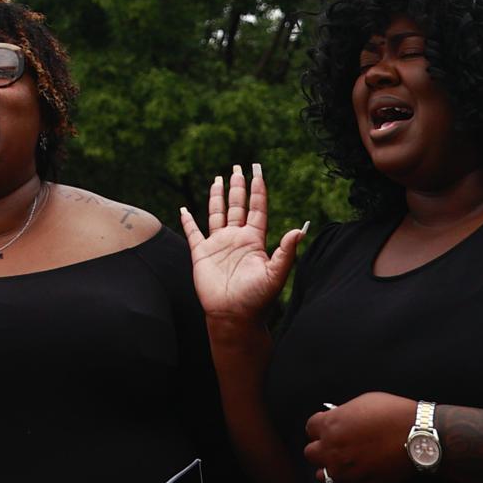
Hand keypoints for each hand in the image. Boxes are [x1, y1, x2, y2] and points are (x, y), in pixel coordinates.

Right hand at [177, 162, 304, 329]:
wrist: (234, 316)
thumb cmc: (257, 299)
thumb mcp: (275, 274)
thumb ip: (286, 252)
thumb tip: (299, 230)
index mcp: (254, 240)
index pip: (257, 208)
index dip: (258, 189)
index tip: (258, 170)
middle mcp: (237, 238)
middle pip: (237, 205)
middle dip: (238, 186)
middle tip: (239, 167)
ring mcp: (218, 244)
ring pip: (217, 213)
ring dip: (217, 197)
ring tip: (219, 178)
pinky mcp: (201, 253)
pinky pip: (193, 233)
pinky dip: (187, 221)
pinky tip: (183, 210)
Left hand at [302, 392, 419, 482]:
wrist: (418, 435)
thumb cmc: (393, 414)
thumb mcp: (361, 402)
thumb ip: (342, 414)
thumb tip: (337, 419)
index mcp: (330, 426)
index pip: (310, 428)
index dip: (320, 427)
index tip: (328, 427)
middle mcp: (333, 450)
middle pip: (311, 453)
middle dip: (321, 447)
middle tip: (335, 444)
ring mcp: (346, 471)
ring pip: (323, 475)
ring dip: (331, 467)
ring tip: (344, 461)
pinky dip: (348, 481)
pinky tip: (357, 472)